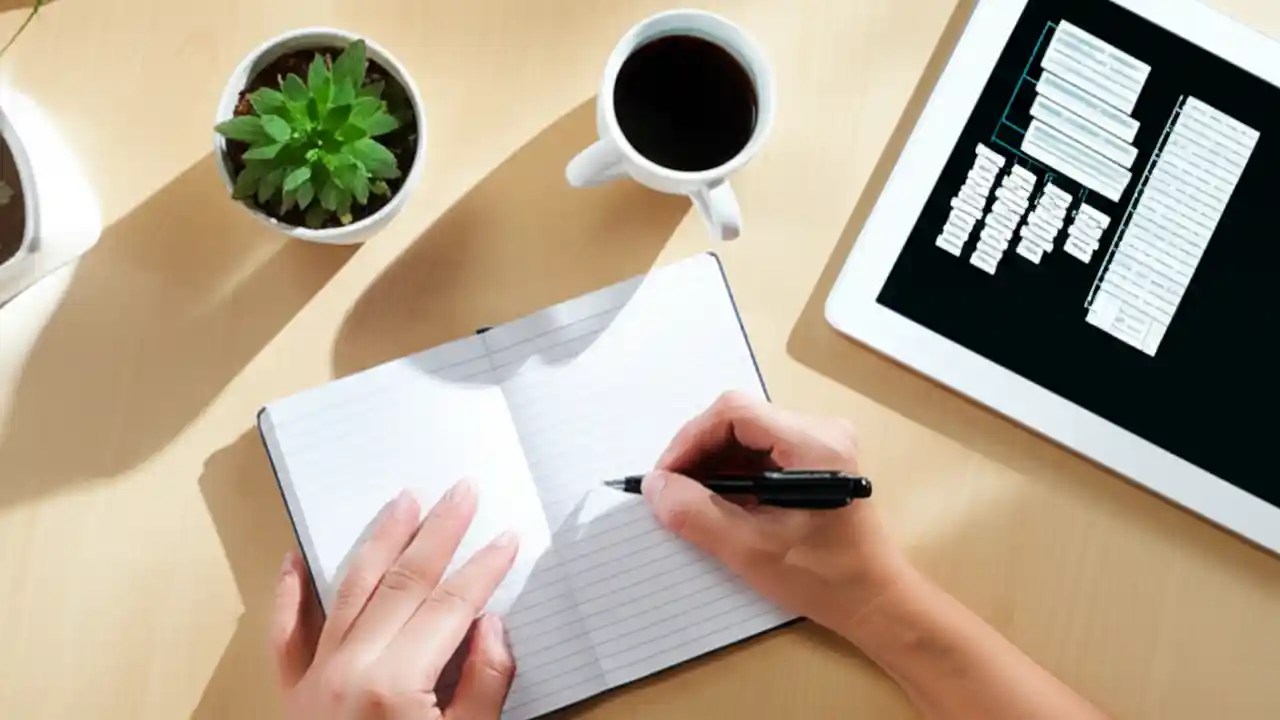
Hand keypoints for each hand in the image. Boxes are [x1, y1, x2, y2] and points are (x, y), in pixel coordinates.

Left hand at [271, 479, 519, 718]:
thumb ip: (485, 684)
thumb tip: (491, 627)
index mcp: (396, 685)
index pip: (452, 606)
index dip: (484, 569)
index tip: (506, 539)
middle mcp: (351, 670)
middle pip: (405, 583)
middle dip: (440, 532)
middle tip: (462, 492)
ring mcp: (317, 678)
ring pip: (352, 591)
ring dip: (381, 540)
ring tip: (404, 503)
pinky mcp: (293, 694)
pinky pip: (287, 633)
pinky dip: (290, 594)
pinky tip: (294, 560)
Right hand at [643, 392, 911, 638]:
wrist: (875, 600)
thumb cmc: (823, 578)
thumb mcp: (750, 550)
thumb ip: (696, 514)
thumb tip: (655, 486)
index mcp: (814, 444)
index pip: (735, 413)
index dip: (690, 439)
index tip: (665, 477)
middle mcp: (821, 431)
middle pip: (740, 419)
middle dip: (699, 453)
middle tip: (671, 492)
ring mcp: (822, 442)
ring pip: (748, 434)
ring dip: (714, 463)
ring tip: (690, 500)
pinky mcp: (817, 459)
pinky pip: (762, 450)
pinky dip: (734, 472)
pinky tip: (719, 501)